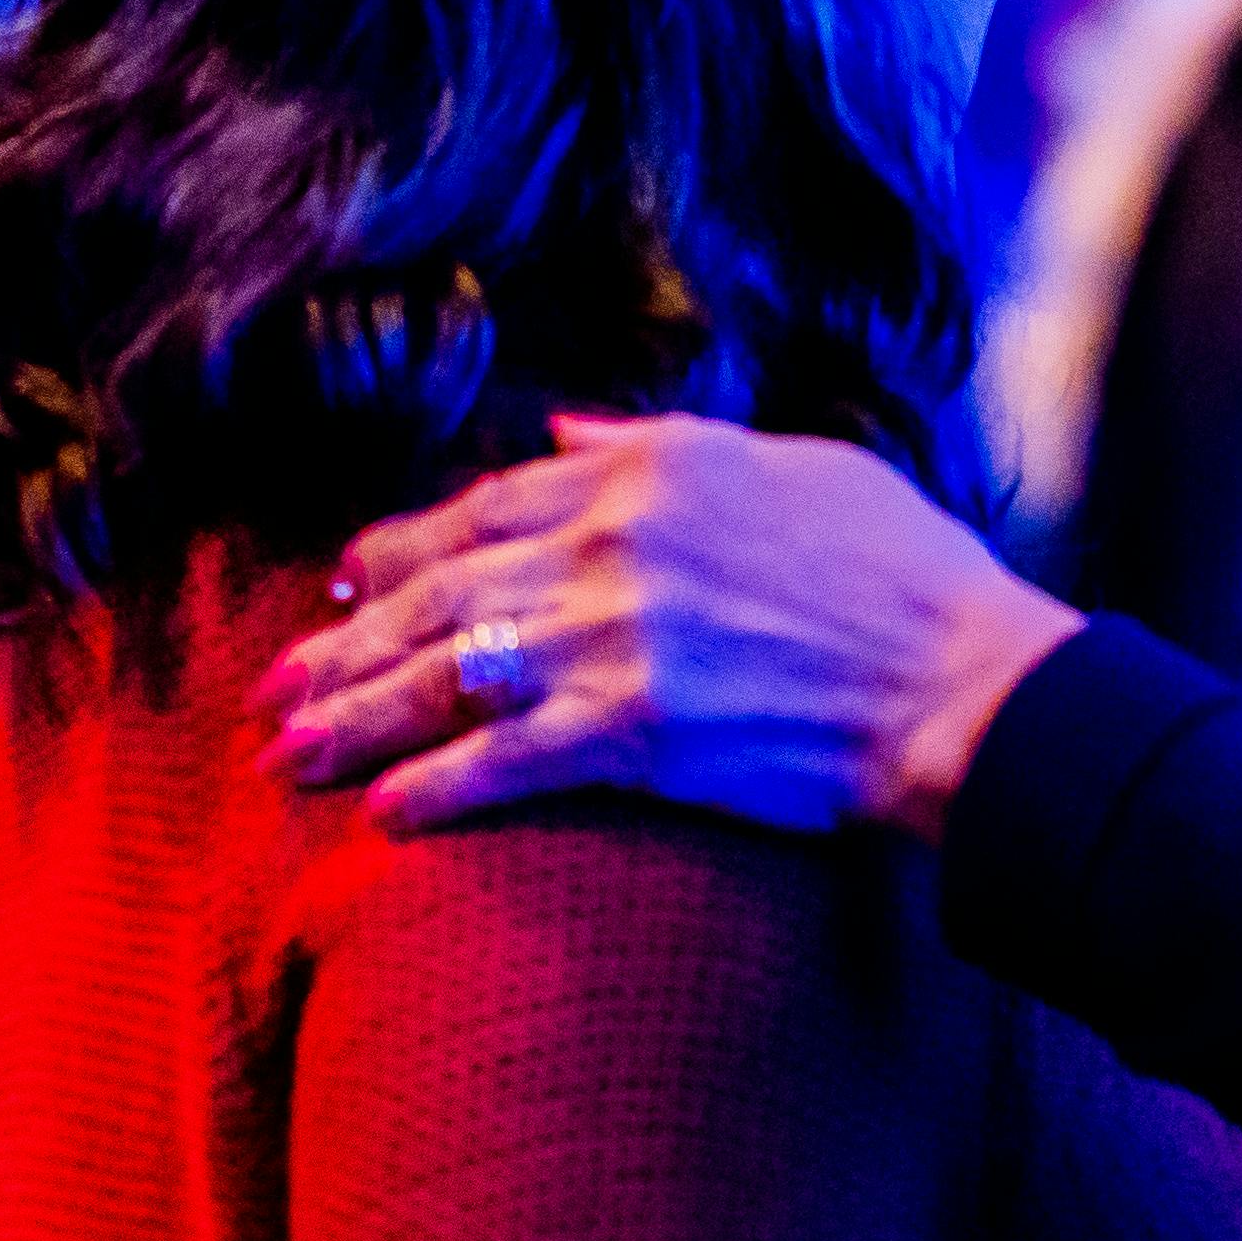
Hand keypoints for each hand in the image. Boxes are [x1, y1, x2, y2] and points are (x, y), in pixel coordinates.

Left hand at [258, 414, 1080, 842]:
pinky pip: (502, 762)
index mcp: (649, 469)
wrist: (963, 682)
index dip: (400, 550)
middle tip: (277, 688)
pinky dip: (435, 789)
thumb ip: (662, 441)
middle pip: (438, 593)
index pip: (485, 507)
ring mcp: (616, 637)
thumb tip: (563, 425)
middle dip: (344, 645)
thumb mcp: (794, 465)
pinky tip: (380, 815)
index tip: (344, 582)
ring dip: (355, 718)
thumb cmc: (907, 575)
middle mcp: (613, 543)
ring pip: (445, 675)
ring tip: (287, 755)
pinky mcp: (633, 729)